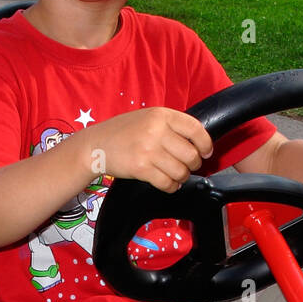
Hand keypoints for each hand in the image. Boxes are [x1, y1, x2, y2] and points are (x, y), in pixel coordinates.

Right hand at [84, 108, 213, 193]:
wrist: (96, 145)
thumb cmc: (124, 132)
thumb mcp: (148, 118)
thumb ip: (171, 126)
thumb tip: (198, 143)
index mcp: (161, 115)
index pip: (195, 129)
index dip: (205, 144)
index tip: (206, 152)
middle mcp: (156, 131)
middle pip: (191, 154)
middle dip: (193, 164)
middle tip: (188, 166)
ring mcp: (148, 150)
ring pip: (181, 171)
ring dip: (182, 177)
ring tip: (176, 175)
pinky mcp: (141, 168)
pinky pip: (167, 183)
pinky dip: (171, 186)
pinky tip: (168, 183)